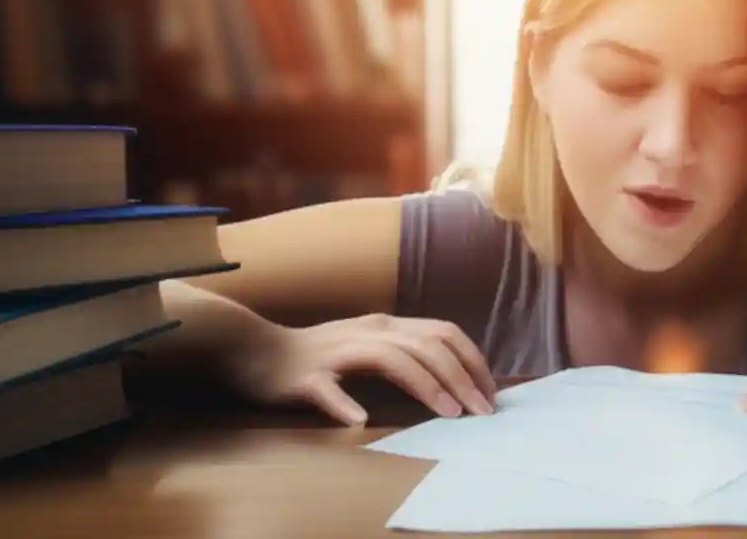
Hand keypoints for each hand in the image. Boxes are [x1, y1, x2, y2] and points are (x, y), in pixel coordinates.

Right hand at [224, 313, 498, 425]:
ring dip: (426, 385)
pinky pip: (328, 390)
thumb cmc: (319, 355)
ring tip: (450, 413)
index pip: (443, 332)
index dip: (472, 359)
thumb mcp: (370, 345)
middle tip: (483, 410)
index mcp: (387, 325)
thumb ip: (406, 354)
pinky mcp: (307, 377)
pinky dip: (345, 404)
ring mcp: (337, 352)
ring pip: (391, 361)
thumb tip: (453, 376)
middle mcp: (368, 332)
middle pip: (426, 345)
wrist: (255, 351)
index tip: (491, 391)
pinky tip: (360, 420)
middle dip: (462, 376)